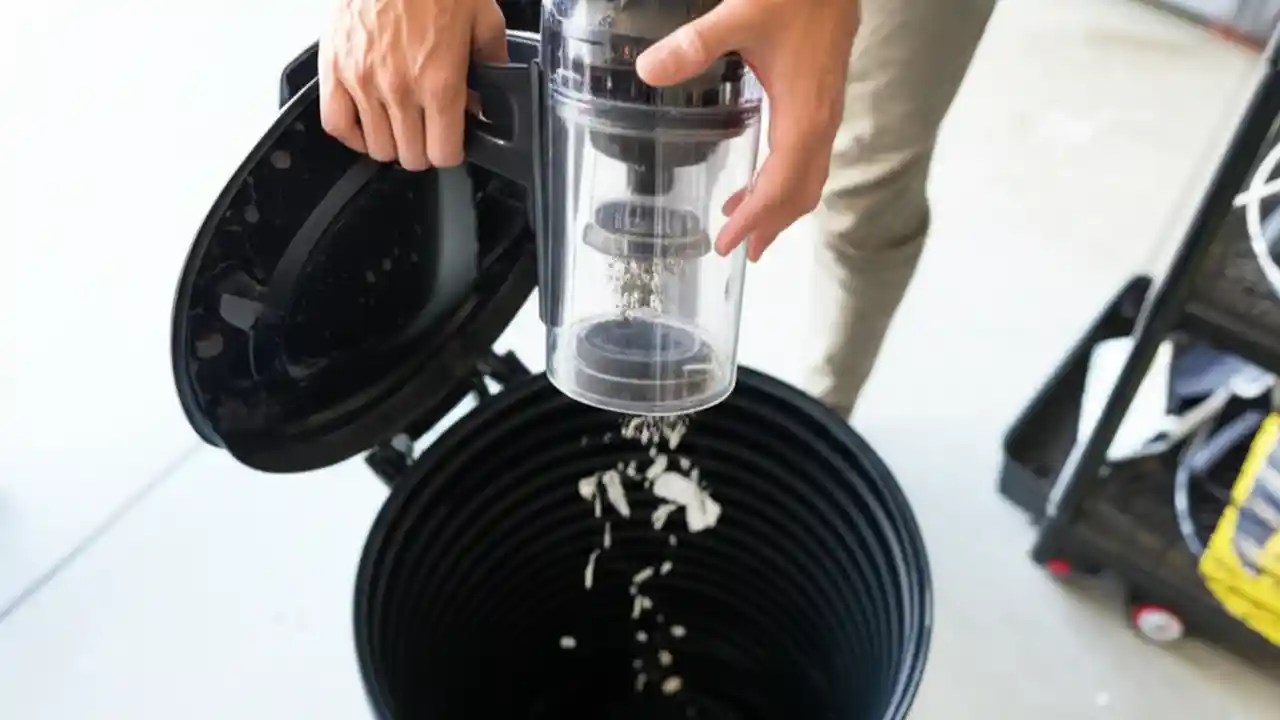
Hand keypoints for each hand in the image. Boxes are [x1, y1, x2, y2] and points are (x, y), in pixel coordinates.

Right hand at [319, 0, 507, 170]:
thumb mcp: (483, 17)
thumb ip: (492, 62)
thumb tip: (489, 94)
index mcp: (440, 81)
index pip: (444, 154)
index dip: (451, 151)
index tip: (452, 140)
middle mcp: (401, 89)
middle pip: (411, 157)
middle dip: (424, 148)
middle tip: (429, 129)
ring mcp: (363, 82)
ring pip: (377, 148)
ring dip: (392, 142)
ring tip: (401, 124)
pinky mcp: (335, 70)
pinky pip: (337, 125)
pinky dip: (353, 134)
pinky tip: (367, 125)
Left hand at [637, 0, 859, 261]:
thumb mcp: (740, 15)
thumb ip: (695, 43)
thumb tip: (647, 70)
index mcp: (802, 116)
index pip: (779, 186)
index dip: (753, 219)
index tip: (726, 245)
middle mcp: (820, 124)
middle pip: (799, 193)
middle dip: (769, 225)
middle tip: (738, 252)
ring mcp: (826, 114)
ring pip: (808, 178)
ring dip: (779, 206)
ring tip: (747, 227)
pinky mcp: (824, 102)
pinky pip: (809, 158)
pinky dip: (786, 181)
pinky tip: (762, 177)